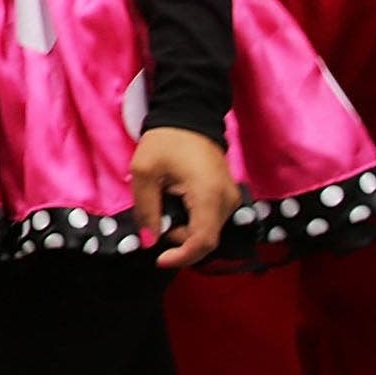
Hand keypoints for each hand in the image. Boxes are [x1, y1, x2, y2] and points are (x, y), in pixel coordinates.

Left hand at [130, 125, 239, 267]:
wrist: (189, 115)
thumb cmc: (166, 140)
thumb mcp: (144, 171)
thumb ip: (146, 208)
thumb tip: (149, 241)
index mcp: (209, 195)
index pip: (203, 241)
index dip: (182, 256)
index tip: (159, 259)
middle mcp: (227, 201)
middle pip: (204, 239)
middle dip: (177, 238)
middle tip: (155, 214)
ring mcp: (231, 199)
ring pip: (207, 231)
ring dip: (182, 228)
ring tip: (164, 200)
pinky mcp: (227, 197)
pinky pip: (209, 220)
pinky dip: (190, 220)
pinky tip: (175, 201)